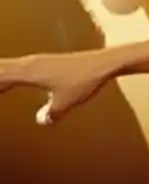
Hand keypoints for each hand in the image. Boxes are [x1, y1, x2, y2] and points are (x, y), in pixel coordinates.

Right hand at [0, 51, 116, 125]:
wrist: (104, 63)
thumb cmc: (85, 80)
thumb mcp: (66, 102)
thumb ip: (51, 113)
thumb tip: (41, 121)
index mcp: (28, 71)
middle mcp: (27, 63)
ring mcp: (34, 62)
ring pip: (3, 67)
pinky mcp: (42, 64)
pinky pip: (14, 69)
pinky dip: (4, 74)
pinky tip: (5, 81)